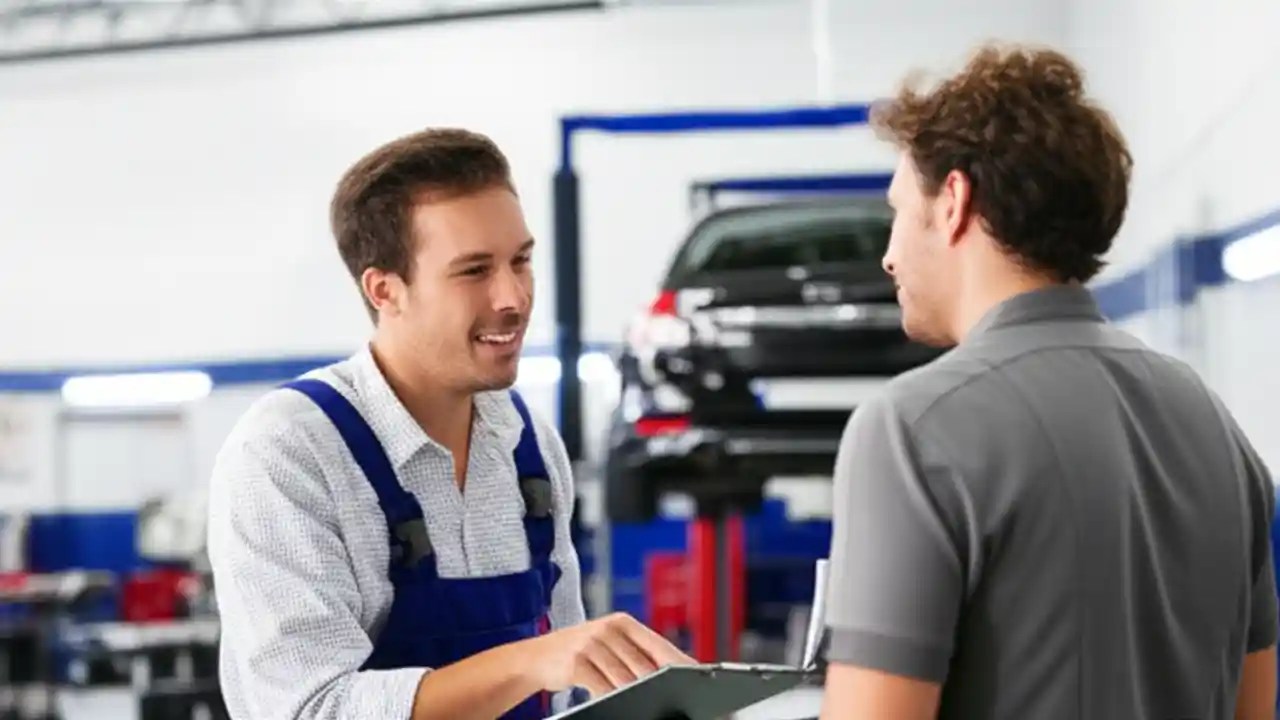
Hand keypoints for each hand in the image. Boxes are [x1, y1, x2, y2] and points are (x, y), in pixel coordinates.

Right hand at [530, 612, 695, 696]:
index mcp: (622, 622)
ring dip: (637, 695)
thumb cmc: (579, 653)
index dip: (679, 662)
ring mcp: (591, 643)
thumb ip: (635, 654)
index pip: (658, 644)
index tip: (698, 676)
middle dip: (660, 685)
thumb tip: (671, 671)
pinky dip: (612, 698)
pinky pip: (603, 687)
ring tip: (648, 703)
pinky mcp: (576, 662)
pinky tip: (618, 704)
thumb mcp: (607, 644)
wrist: (535, 657)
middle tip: (674, 695)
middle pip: (645, 665)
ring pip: (626, 679)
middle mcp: (608, 628)